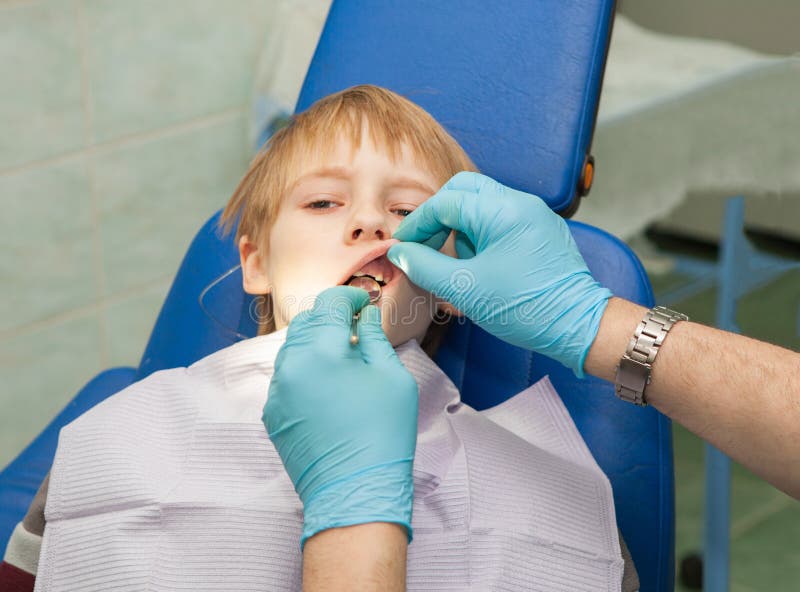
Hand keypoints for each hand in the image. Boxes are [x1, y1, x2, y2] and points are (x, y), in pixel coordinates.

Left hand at [264, 286, 417, 548]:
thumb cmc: (382, 434)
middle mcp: (290, 366)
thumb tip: (367, 316)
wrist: (355, 492)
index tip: (364, 302)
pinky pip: (286, 376)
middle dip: (331, 317)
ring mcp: (277, 391)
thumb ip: (376, 338)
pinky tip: (327, 383)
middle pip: (306, 322)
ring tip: (342, 355)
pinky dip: (305, 368)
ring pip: (292, 348)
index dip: (350, 297)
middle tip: (356, 326)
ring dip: (315, 341)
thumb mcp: (393, 378)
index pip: (329, 304)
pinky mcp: (272, 413)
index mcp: (321, 352)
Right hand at [387, 172, 611, 376]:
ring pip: (481, 205)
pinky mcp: (540, 231)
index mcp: (502, 210)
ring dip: (462, 230)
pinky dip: (481, 237)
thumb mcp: (466, 289)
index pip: (445, 203)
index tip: (403, 248)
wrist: (578, 326)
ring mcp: (533, 215)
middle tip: (427, 247)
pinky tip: (480, 268)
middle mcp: (520, 203)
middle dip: (439, 218)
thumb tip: (400, 253)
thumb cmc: (525, 307)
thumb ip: (425, 266)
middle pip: (464, 191)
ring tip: (461, 267)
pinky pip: (501, 221)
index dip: (417, 225)